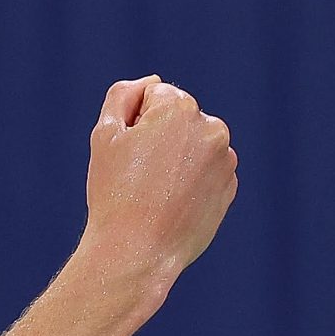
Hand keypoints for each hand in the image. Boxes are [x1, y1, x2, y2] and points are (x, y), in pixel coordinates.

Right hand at [78, 76, 237, 321]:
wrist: (137, 252)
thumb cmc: (115, 192)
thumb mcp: (105, 134)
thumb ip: (123, 95)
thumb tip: (151, 83)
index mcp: (180, 108)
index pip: (153, 97)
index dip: (133, 122)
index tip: (128, 152)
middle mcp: (211, 129)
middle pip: (176, 118)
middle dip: (159, 136)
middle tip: (138, 173)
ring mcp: (224, 160)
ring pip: (192, 144)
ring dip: (176, 156)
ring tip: (155, 190)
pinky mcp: (229, 187)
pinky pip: (205, 171)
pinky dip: (189, 180)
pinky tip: (171, 202)